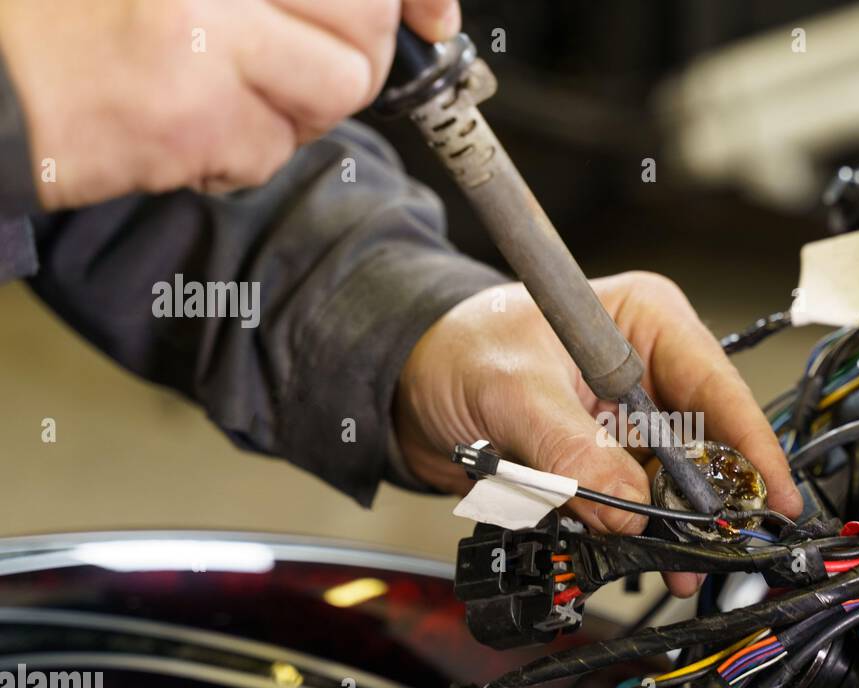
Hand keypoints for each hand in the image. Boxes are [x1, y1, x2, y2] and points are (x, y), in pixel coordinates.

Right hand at [0, 0, 460, 208]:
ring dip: (306, 105)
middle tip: (304, 60)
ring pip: (338, 88)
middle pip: (364, 21)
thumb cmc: (76, 17)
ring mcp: (204, 44)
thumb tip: (408, 7)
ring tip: (243, 91)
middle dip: (357, 54)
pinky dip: (248, 150)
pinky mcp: (192, 119)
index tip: (429, 14)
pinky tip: (193, 124)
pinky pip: (277, 147)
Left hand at [394, 272, 803, 596]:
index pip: (719, 386)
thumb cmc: (455, 348)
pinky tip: (633, 551)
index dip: (753, 445)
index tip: (777, 495)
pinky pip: (630, 501)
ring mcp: (626, 419)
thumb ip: (572, 449)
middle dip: (711, 499)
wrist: (403, 387)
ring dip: (669, 524)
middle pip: (705, 442)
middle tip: (724, 546)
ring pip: (669, 482)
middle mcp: (646, 370)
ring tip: (679, 565)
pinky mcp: (601, 458)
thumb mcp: (514, 390)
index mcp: (645, 322)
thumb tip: (629, 506)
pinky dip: (629, 528)